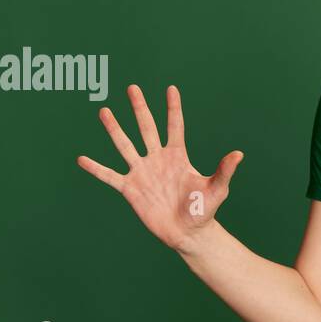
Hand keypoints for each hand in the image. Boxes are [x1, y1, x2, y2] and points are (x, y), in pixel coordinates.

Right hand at [77, 84, 242, 252]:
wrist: (187, 233)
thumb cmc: (204, 211)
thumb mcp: (216, 189)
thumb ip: (224, 171)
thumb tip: (239, 154)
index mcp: (178, 156)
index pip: (175, 126)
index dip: (173, 108)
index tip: (171, 88)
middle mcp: (158, 159)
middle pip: (147, 128)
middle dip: (140, 108)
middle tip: (132, 88)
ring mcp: (142, 172)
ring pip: (125, 145)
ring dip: (114, 129)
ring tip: (104, 111)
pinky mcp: (130, 189)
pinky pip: (110, 176)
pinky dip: (96, 169)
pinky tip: (81, 159)